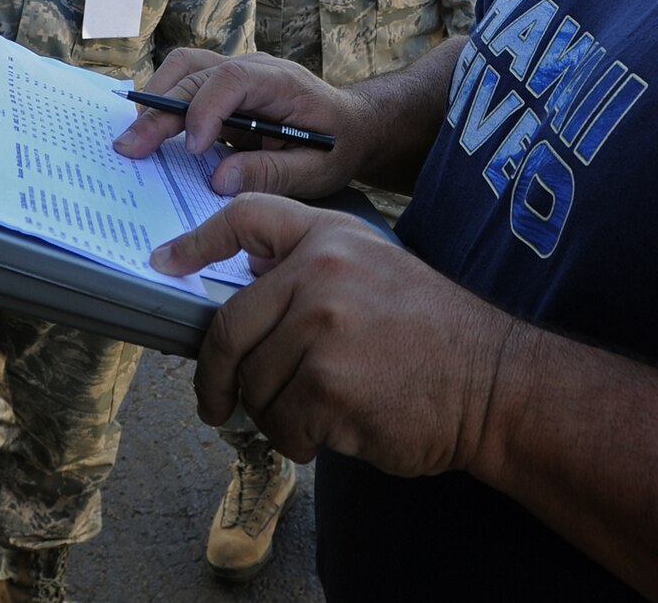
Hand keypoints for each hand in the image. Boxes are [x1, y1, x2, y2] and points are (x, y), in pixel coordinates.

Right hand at [113, 49, 364, 198]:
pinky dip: (162, 102)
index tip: (191, 149)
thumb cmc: (337, 146)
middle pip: (196, 73)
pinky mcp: (224, 85)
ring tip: (133, 139)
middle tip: (131, 149)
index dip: (205, 110)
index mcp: (282, 83)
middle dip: (160, 112)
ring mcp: (237, 71)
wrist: (352, 125)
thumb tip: (219, 180)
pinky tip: (148, 133)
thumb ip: (271, 173)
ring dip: (154, 99)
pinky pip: (185, 82)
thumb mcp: (315, 170)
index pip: (232, 79)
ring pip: (184, 67)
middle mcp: (255, 67)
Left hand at [153, 194, 516, 475]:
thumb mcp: (374, 270)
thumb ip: (312, 271)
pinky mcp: (326, 385)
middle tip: (216, 405)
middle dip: (216, 378)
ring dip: (277, 416)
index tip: (163, 263)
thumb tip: (244, 293)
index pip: (246, 216)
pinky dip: (301, 441)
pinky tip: (340, 430)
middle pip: (228, 327)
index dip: (197, 241)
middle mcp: (320, 272)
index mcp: (330, 237)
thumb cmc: (434, 336)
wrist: (494, 382)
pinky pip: (281, 424)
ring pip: (254, 386)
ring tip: (323, 414)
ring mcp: (321, 327)